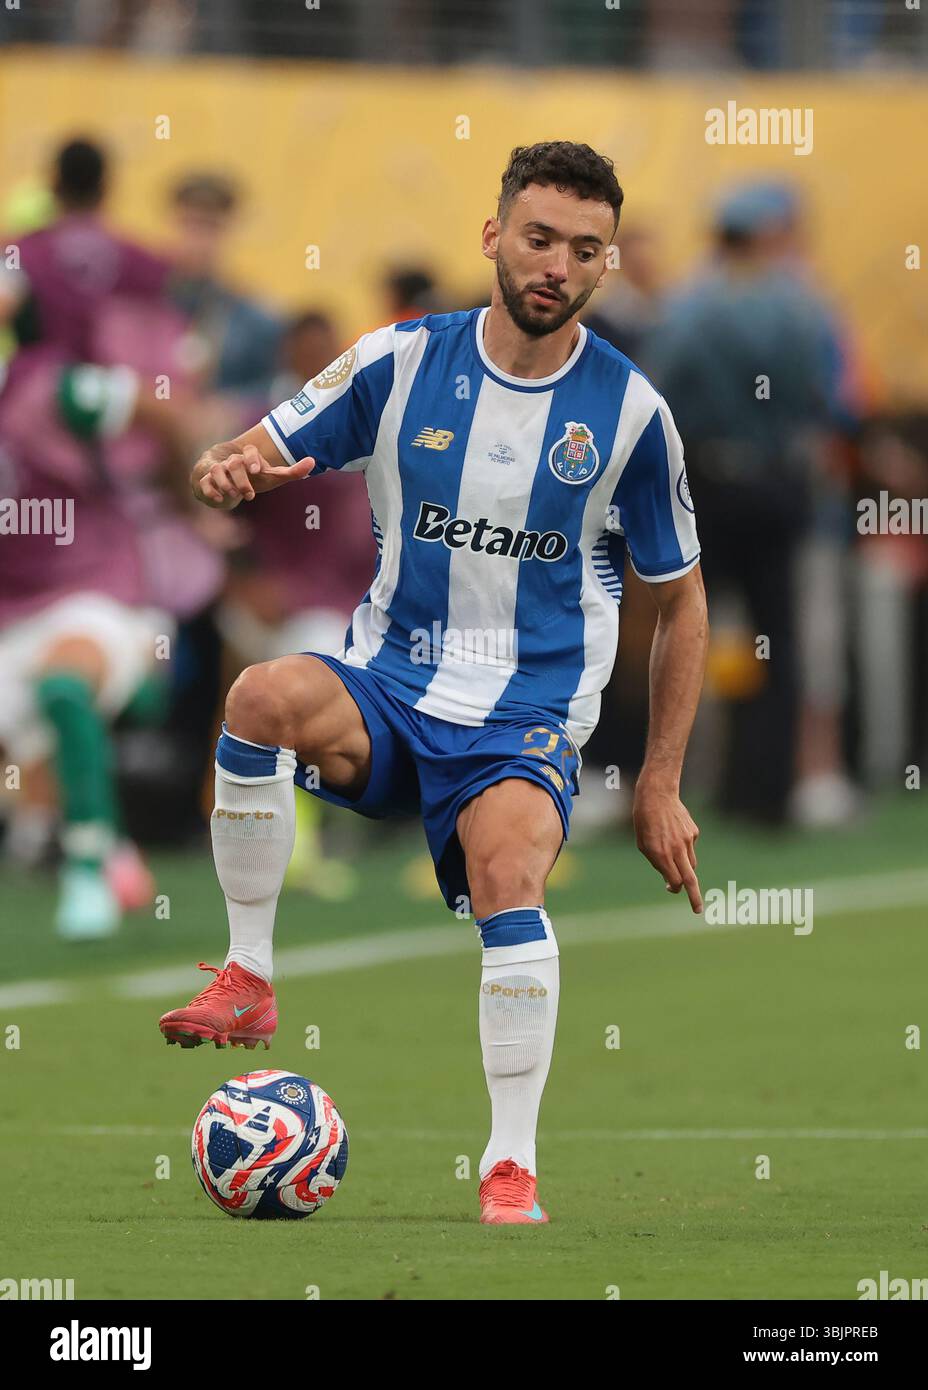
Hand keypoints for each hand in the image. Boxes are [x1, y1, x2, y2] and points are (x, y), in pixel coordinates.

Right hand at [194, 443, 315, 508]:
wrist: (223, 482)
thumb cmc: (252, 478)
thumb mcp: (272, 476)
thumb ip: (292, 471)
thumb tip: (313, 461)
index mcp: (248, 457)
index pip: (250, 451)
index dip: (254, 459)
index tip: (257, 471)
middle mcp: (231, 461)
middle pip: (234, 463)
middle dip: (241, 479)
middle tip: (250, 495)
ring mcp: (217, 470)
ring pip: (216, 470)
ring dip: (226, 484)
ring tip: (235, 496)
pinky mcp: (204, 480)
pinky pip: (203, 482)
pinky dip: (210, 490)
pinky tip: (219, 499)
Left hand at [633, 779, 701, 912]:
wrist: (657, 795)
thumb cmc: (644, 821)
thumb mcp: (643, 845)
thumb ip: (657, 863)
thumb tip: (671, 879)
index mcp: (662, 854)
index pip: (675, 881)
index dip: (673, 888)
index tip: (671, 889)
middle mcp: (677, 850)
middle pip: (690, 879)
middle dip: (694, 897)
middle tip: (697, 910)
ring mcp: (688, 841)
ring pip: (691, 863)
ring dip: (685, 868)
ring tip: (672, 855)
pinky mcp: (694, 832)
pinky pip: (690, 847)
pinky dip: (683, 847)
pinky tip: (672, 834)